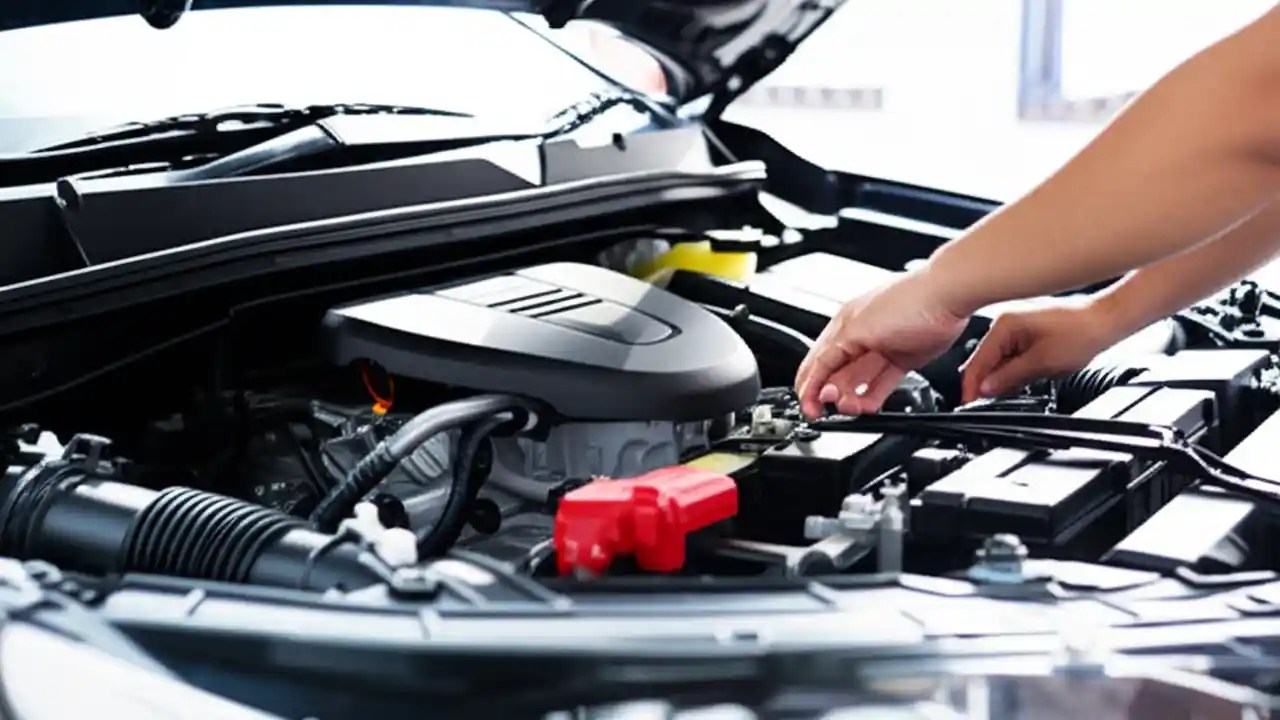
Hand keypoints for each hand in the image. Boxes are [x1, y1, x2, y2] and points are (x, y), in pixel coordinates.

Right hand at [794, 271, 968, 417]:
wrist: (948, 295)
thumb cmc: (907, 300)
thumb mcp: (858, 327)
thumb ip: (835, 352)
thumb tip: (820, 375)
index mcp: (845, 325)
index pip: (818, 362)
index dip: (810, 387)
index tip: (809, 408)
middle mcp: (860, 336)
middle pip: (836, 374)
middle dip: (830, 394)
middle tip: (830, 408)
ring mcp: (882, 348)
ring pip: (858, 382)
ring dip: (851, 399)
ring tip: (852, 408)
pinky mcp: (903, 359)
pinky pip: (881, 384)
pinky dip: (872, 397)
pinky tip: (868, 406)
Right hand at [960, 298, 1121, 402]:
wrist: (1105, 320)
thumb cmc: (1080, 333)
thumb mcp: (1042, 363)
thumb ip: (1009, 377)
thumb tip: (986, 389)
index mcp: (1004, 326)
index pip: (977, 361)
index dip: (971, 386)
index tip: (968, 404)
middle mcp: (1005, 322)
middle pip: (984, 360)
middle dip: (986, 383)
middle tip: (987, 405)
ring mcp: (1014, 326)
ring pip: (997, 359)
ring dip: (1001, 377)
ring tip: (1013, 391)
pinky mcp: (1024, 331)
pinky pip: (1009, 355)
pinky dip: (1012, 369)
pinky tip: (1022, 379)